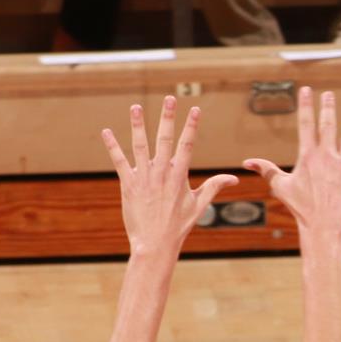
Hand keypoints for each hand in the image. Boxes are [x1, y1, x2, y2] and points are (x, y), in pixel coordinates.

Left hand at [100, 97, 237, 259]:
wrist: (155, 243)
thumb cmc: (178, 226)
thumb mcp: (199, 205)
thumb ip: (214, 187)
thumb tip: (234, 178)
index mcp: (180, 175)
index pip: (187, 144)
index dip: (191, 126)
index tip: (195, 109)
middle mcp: (162, 172)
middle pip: (165, 138)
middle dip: (168, 117)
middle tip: (169, 98)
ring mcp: (144, 176)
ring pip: (140, 144)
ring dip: (138, 124)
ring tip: (136, 107)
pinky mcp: (128, 183)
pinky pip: (119, 161)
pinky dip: (112, 146)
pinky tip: (106, 132)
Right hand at [243, 87, 340, 237]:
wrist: (324, 226)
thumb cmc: (301, 208)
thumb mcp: (281, 187)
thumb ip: (267, 170)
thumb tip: (247, 162)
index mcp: (308, 156)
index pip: (306, 124)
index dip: (307, 106)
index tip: (307, 90)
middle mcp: (327, 156)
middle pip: (328, 125)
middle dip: (328, 108)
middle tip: (330, 94)